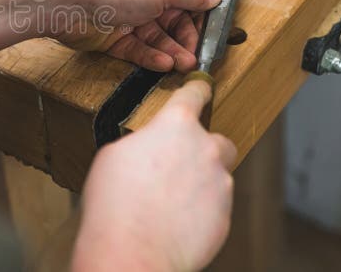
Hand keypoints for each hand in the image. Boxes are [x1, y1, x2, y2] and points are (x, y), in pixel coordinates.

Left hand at [55, 0, 220, 72]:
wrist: (71, 1)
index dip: (200, 11)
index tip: (214, 30)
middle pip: (173, 19)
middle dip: (187, 38)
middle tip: (197, 57)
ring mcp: (127, 16)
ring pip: (157, 37)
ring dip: (172, 51)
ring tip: (184, 66)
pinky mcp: (113, 37)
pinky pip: (138, 49)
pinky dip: (151, 57)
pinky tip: (164, 65)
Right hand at [71, 80, 235, 271]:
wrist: (132, 252)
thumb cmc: (115, 205)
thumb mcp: (114, 155)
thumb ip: (142, 141)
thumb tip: (150, 147)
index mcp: (175, 126)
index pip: (193, 95)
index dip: (197, 90)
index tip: (202, 87)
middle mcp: (204, 148)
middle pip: (217, 139)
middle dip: (202, 149)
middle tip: (176, 165)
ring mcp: (219, 183)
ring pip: (216, 175)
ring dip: (200, 181)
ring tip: (168, 200)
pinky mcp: (226, 215)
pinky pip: (216, 205)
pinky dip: (200, 209)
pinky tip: (175, 220)